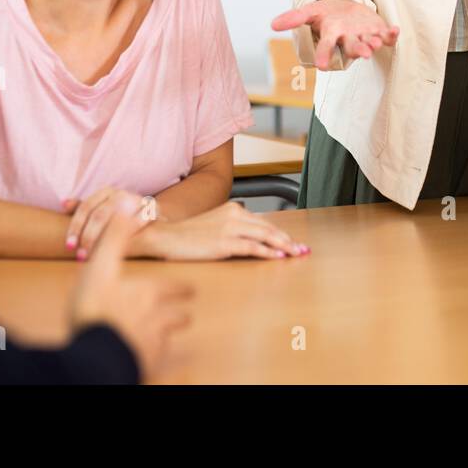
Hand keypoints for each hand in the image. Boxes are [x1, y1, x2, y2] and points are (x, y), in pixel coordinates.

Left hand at [64, 187, 144, 258]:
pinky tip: (118, 249)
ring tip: (96, 255)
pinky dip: (128, 235)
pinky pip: (139, 221)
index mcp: (105, 191)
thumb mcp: (100, 212)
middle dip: (88, 237)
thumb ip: (82, 208)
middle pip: (100, 214)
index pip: (86, 207)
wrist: (149, 219)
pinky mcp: (152, 208)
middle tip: (81, 255)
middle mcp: (120, 193)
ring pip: (117, 218)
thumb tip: (63, 203)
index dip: (76, 227)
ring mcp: (137, 199)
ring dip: (105, 239)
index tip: (69, 246)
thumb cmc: (118, 218)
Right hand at [69, 197, 193, 379]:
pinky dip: (153, 355)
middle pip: (176, 316)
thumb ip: (117, 234)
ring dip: (166, 334)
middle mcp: (157, 318)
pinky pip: (155, 358)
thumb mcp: (101, 266)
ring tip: (164, 335)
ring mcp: (153, 344)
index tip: (190, 290)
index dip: (181, 289)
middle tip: (183, 314)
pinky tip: (147, 355)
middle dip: (179, 314)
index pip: (175, 289)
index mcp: (149, 293)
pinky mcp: (145, 365)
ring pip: (167, 338)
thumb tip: (129, 201)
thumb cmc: (96, 310)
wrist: (97, 355)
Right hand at [143, 201, 309, 260]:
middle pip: (269, 228)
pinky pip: (252, 247)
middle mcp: (234, 215)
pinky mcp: (224, 242)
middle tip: (302, 250)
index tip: (294, 243)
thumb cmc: (187, 235)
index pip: (264, 222)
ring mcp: (229, 228)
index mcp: (233, 209)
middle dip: (288, 240)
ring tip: (296, 254)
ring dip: (284, 246)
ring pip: (265, 236)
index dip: (282, 233)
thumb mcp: (215, 226)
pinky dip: (267, 252)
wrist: (165, 236)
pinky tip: (278, 257)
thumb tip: (254, 241)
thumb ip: (234, 229)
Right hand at [271, 0, 397, 69]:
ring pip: (369, 42)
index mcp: (332, 35)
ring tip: (376, 43)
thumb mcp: (310, 12)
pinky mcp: (378, 31)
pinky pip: (386, 36)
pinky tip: (395, 31)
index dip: (323, 55)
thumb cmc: (327, 14)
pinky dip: (391, 35)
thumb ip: (294, 18)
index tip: (320, 66)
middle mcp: (349, 38)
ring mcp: (365, 35)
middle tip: (363, 54)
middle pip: (352, 47)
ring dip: (374, 43)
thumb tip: (273, 24)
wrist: (347, 10)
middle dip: (358, 50)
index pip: (326, 47)